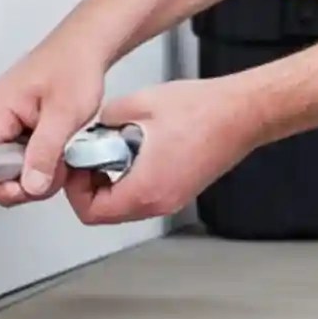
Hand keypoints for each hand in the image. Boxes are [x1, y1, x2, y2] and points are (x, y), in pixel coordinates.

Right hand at [0, 41, 104, 205]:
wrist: (83, 48)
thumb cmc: (73, 67)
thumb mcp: (65, 114)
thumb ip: (45, 152)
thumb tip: (31, 185)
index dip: (5, 185)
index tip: (34, 185)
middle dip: (27, 182)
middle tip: (57, 168)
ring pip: (6, 169)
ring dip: (35, 172)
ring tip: (60, 155)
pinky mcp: (9, 126)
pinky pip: (15, 158)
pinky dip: (36, 162)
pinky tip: (55, 150)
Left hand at [66, 76, 264, 223]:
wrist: (243, 113)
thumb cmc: (203, 111)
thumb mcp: (137, 104)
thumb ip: (105, 120)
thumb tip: (95, 129)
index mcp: (144, 189)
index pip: (91, 212)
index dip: (75, 190)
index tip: (77, 165)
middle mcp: (159, 202)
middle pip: (106, 214)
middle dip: (90, 187)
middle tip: (89, 159)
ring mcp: (172, 199)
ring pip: (125, 207)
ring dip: (110, 184)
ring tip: (111, 152)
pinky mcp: (181, 190)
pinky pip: (144, 196)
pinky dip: (130, 180)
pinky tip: (133, 153)